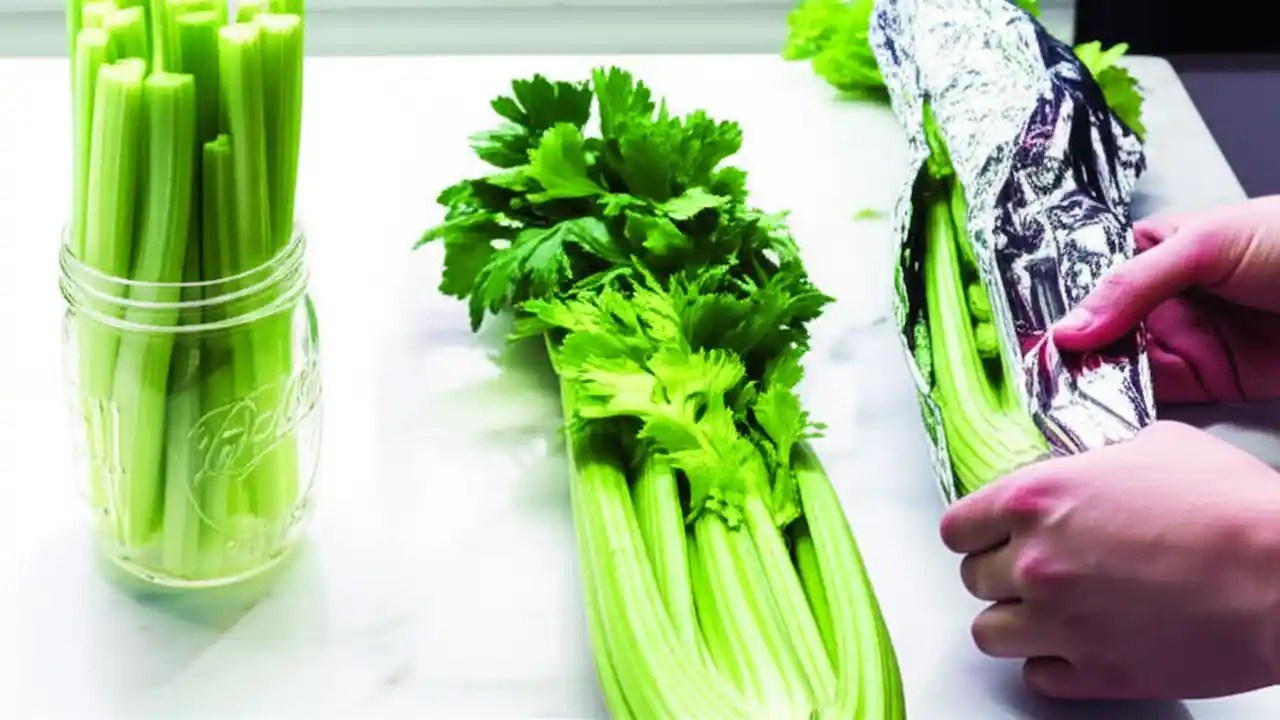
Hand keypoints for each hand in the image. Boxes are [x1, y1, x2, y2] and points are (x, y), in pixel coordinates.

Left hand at [940, 421, 1279, 699]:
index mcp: (1035, 499)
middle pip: (972, 579)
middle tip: (1036, 570)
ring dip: (1015, 622)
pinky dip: (1051, 664)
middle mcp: (1034, 562)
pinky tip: (1078, 644)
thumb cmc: (1232, 507)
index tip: (989, 536)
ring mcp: (1060, 622)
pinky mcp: (1096, 673)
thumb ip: (1095, 465)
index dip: (975, 532)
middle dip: (1000, 574)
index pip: (957, 527)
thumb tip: (1087, 476)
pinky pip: (1037, 677)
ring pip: (990, 634)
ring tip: (1050, 611)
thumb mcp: (1154, 448)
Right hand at [1053, 196, 1279, 403]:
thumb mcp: (1205, 244)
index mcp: (1157, 248)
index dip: (1057, 303)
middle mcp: (1164, 297)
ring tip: (1057, 393)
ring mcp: (1186, 339)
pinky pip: (1157, 396)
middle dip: (1067, 350)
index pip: (1091, 278)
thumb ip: (1133, 284)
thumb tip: (1069, 327)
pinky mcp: (1211, 379)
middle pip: (1099, 328)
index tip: (1025, 330)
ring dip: (1092, 380)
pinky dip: (1127, 406)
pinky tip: (1102, 408)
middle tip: (1033, 370)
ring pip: (1120, 365)